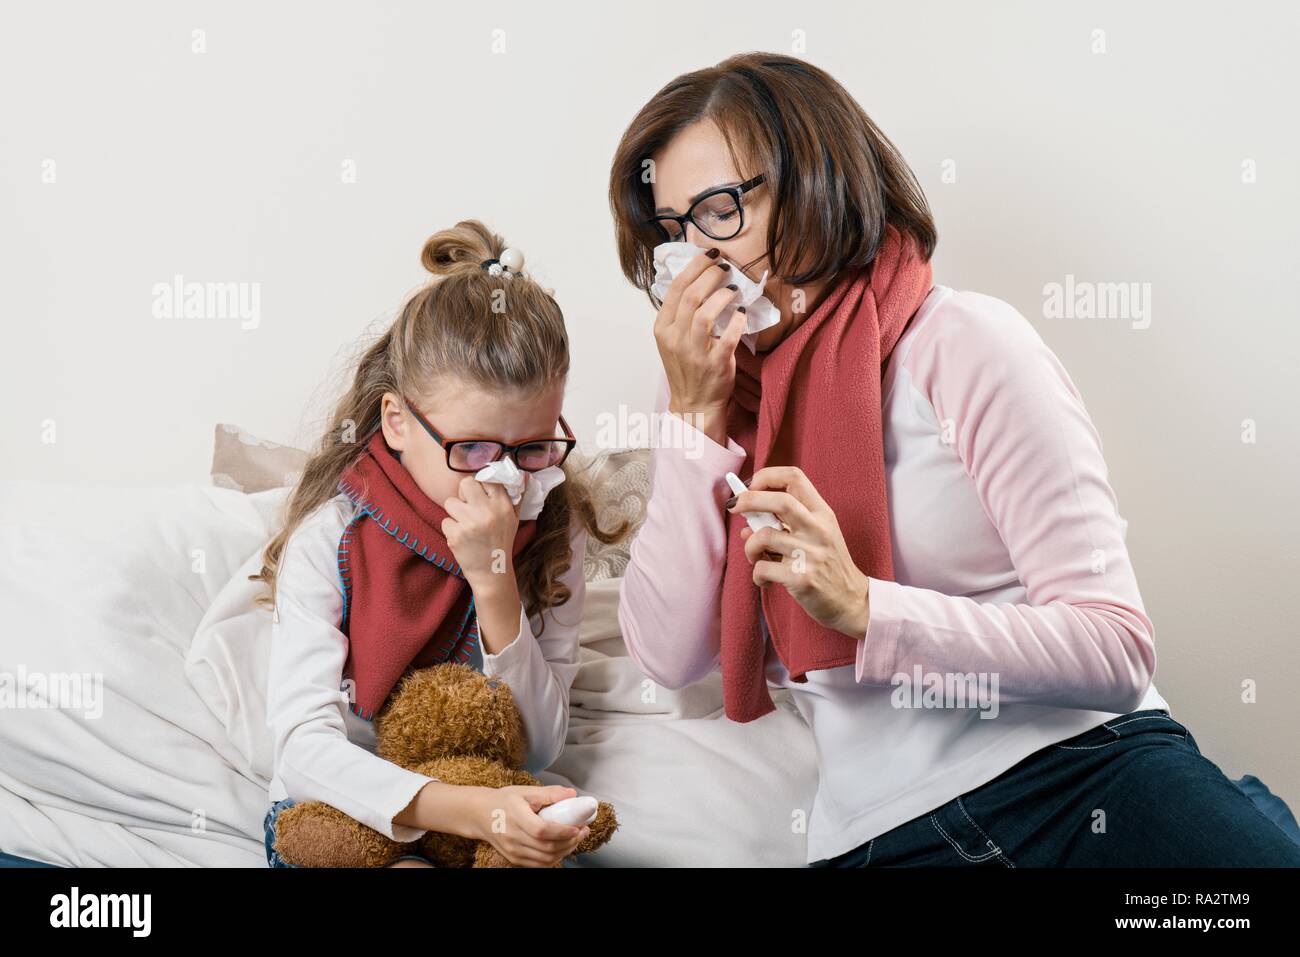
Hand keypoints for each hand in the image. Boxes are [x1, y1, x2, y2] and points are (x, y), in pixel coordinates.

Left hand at [441, 476, 523, 592]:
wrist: (492, 572)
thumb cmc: (502, 543)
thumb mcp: (514, 519)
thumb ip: (517, 497)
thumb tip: (523, 476)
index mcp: (503, 505)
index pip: (486, 478)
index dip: (480, 485)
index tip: (480, 495)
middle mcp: (487, 512)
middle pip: (465, 483)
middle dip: (463, 493)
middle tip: (468, 506)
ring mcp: (470, 523)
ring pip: (450, 502)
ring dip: (454, 513)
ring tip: (465, 524)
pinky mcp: (456, 535)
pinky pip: (445, 521)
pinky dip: (451, 529)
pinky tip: (462, 537)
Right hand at [469, 785, 590, 866]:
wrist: (480, 815)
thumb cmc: (504, 801)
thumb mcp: (525, 791)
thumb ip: (549, 793)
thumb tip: (572, 795)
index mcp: (516, 816)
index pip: (542, 830)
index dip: (563, 831)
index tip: (579, 826)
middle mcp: (513, 837)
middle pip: (547, 847)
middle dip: (570, 841)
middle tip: (583, 831)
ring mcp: (513, 851)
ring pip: (546, 858)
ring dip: (566, 851)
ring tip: (576, 838)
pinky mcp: (514, 859)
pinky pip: (539, 864)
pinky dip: (555, 858)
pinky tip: (563, 847)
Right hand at [655, 248, 748, 438]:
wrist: (693, 404)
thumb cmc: (686, 368)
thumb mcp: (672, 339)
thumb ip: (680, 313)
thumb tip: (699, 278)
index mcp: (662, 328)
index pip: (676, 288)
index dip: (695, 267)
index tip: (710, 255)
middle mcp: (675, 338)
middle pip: (691, 296)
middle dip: (711, 275)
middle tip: (725, 267)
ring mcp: (694, 352)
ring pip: (705, 313)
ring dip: (723, 295)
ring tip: (733, 289)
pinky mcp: (715, 364)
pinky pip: (728, 336)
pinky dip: (737, 321)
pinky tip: (741, 313)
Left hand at [730, 466, 871, 637]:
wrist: (852, 601)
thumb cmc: (828, 566)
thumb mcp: (815, 537)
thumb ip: (785, 526)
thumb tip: (746, 524)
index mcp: (822, 513)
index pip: (795, 477)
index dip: (767, 476)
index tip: (750, 485)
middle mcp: (818, 529)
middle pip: (779, 500)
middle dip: (748, 499)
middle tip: (734, 506)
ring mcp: (811, 554)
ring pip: (763, 536)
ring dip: (750, 547)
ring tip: (755, 558)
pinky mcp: (802, 579)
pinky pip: (763, 569)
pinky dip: (756, 575)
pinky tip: (765, 580)